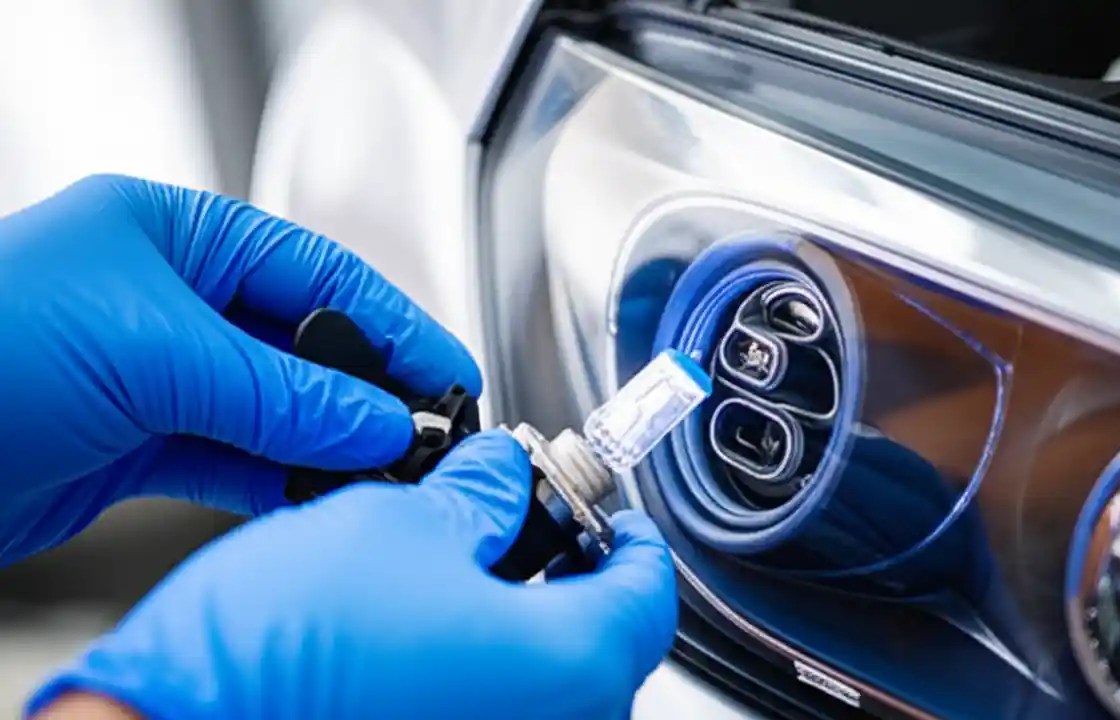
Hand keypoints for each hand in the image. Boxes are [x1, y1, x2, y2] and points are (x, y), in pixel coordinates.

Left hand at [0, 175, 479, 565]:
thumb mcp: (154, 348)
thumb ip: (279, 390)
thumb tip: (376, 416)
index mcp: (174, 235)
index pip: (315, 274)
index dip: (391, 323)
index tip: (447, 370)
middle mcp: (168, 300)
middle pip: (301, 345)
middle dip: (368, 388)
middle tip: (429, 430)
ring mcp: (154, 375)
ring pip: (275, 409)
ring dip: (331, 442)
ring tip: (389, 470)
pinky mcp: (136, 444)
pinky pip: (235, 458)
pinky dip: (283, 478)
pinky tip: (322, 492)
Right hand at [27, 431, 678, 719]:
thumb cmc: (279, 655)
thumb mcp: (395, 524)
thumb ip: (476, 494)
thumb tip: (501, 474)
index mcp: (568, 665)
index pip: (648, 595)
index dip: (637, 540)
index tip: (619, 516)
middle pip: (606, 646)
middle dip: (578, 578)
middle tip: (539, 527)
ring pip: (552, 688)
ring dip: (532, 626)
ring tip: (476, 569)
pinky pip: (500, 715)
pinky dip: (489, 674)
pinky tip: (437, 633)